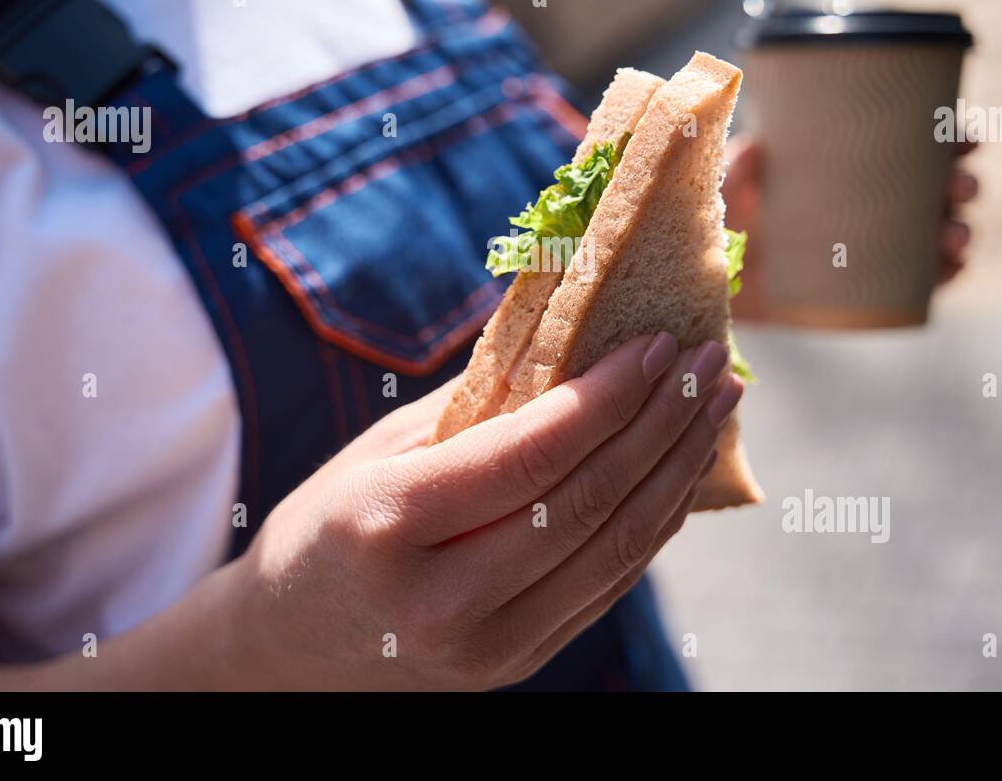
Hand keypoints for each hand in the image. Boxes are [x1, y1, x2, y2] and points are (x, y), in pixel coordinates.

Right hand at [231, 334, 743, 689]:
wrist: (286, 652)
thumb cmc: (326, 526)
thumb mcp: (379, 451)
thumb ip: (478, 406)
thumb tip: (578, 337)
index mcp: (387, 527)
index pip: (528, 456)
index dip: (607, 396)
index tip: (658, 343)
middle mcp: (441, 602)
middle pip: (586, 502)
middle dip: (662, 423)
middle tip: (709, 362)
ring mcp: (486, 648)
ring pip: (615, 549)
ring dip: (678, 470)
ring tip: (716, 407)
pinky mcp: (517, 665)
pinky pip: (608, 584)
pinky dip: (656, 522)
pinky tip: (680, 468)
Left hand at [723, 133, 978, 320]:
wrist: (712, 281)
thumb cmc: (720, 219)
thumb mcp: (724, 189)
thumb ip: (735, 172)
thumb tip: (754, 148)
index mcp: (847, 164)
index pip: (908, 141)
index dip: (946, 138)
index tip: (962, 139)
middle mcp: (869, 200)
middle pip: (935, 185)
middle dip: (960, 184)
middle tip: (960, 189)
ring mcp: (871, 245)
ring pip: (936, 232)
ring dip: (959, 230)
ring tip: (955, 237)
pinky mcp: (866, 287)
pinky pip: (919, 280)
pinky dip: (943, 274)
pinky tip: (953, 268)